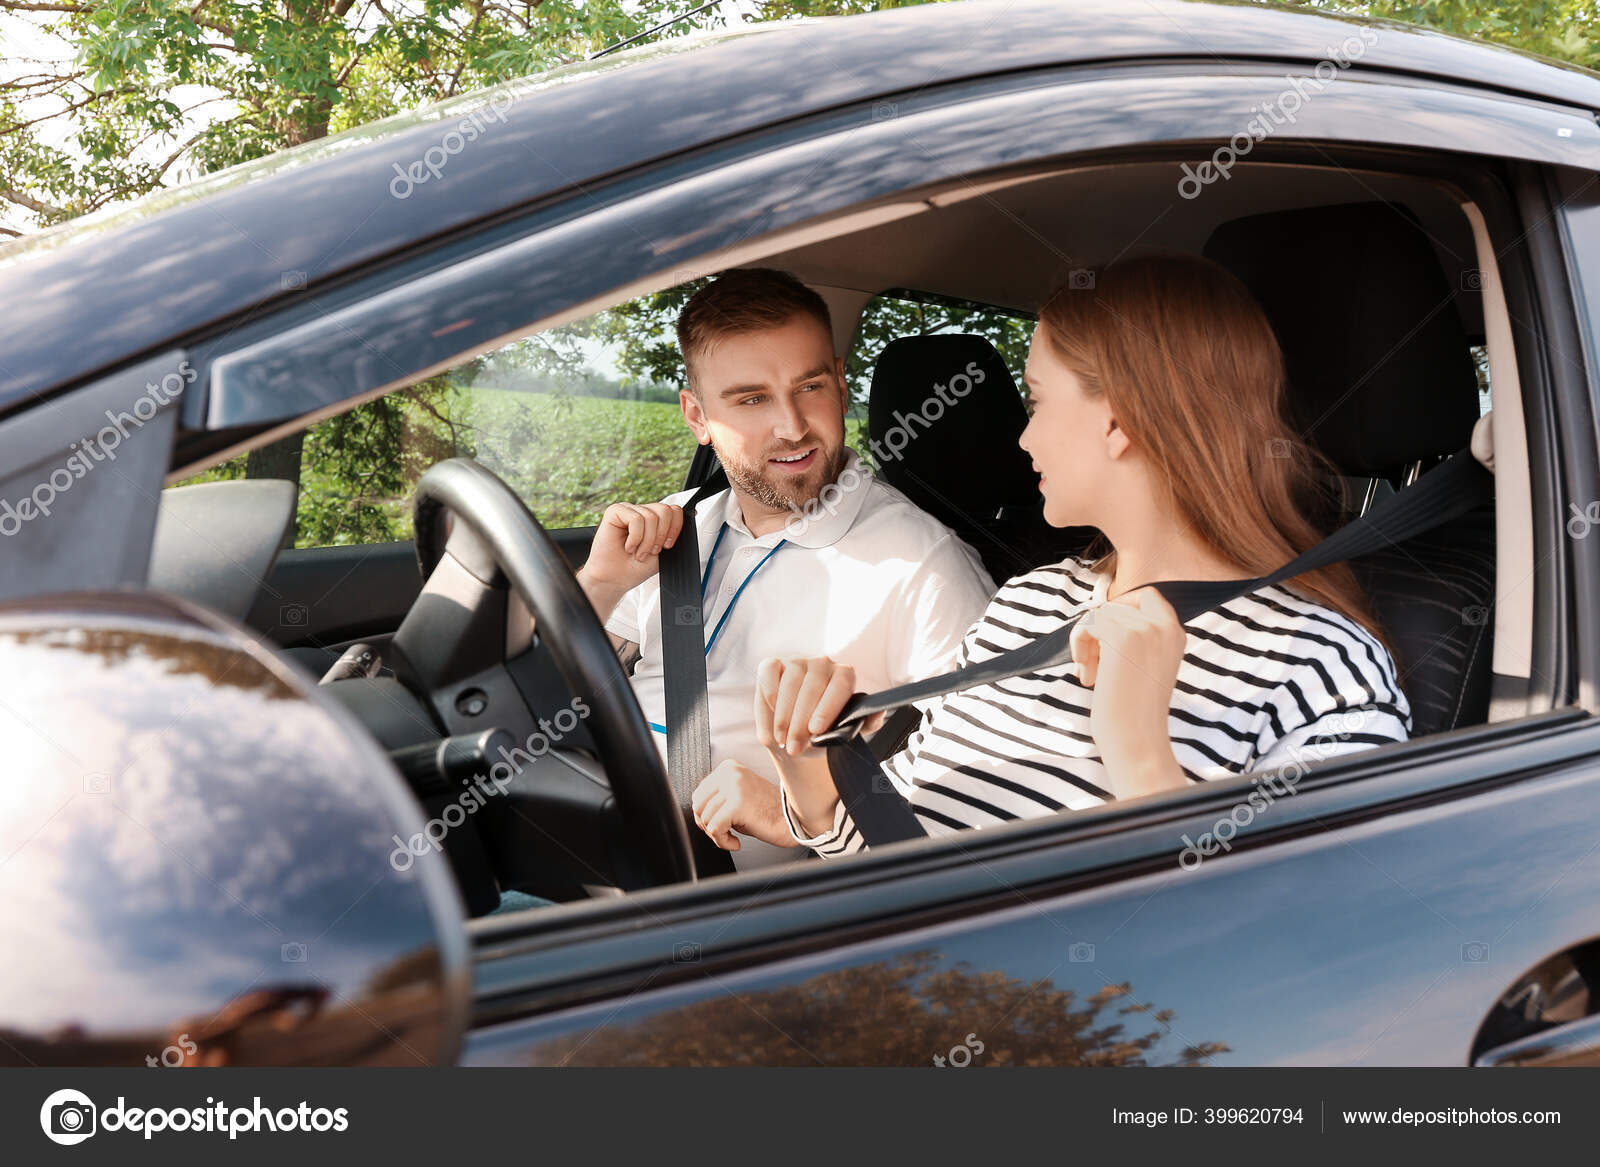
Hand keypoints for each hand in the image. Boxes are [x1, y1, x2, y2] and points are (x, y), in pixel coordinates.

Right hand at [576, 501, 684, 616]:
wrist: (616, 579)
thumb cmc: (636, 567)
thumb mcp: (664, 552)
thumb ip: (675, 533)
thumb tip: (693, 513)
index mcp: (655, 520)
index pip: (675, 511)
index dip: (675, 529)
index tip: (668, 546)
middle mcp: (643, 512)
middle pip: (665, 510)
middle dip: (661, 535)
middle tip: (652, 551)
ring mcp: (629, 510)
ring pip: (651, 516)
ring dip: (646, 541)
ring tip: (638, 552)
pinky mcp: (615, 511)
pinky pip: (635, 518)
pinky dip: (635, 537)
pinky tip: (628, 546)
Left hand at [690, 759, 795, 850]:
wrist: (792, 821)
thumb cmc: (766, 812)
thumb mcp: (737, 797)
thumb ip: (717, 797)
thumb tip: (695, 811)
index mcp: (729, 767)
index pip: (699, 794)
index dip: (705, 815)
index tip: (720, 824)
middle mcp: (730, 773)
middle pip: (698, 805)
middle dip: (707, 824)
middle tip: (723, 832)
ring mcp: (734, 786)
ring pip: (705, 818)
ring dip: (717, 835)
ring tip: (732, 837)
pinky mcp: (737, 804)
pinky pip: (715, 828)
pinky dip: (723, 841)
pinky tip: (736, 843)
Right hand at [752, 656, 885, 838]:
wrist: (799, 739)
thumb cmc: (826, 733)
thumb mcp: (848, 732)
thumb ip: (865, 723)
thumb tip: (879, 713)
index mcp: (845, 675)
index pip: (840, 685)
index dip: (827, 708)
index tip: (816, 731)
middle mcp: (822, 663)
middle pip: (812, 687)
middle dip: (801, 721)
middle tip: (795, 747)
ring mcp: (797, 661)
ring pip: (789, 683)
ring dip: (783, 716)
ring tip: (781, 740)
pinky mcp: (773, 664)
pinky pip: (768, 674)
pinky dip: (768, 697)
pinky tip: (770, 719)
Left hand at [1069, 587, 1187, 796]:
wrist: (1137, 740)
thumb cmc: (1135, 711)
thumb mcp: (1144, 665)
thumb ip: (1135, 637)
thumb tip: (1101, 611)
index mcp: (1176, 633)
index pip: (1148, 596)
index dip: (1121, 611)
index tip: (1107, 640)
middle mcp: (1165, 626)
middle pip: (1117, 606)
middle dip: (1099, 633)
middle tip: (1093, 667)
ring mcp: (1145, 629)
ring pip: (1100, 614)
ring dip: (1087, 642)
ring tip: (1089, 673)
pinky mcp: (1121, 637)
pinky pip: (1088, 623)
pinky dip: (1078, 644)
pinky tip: (1085, 674)